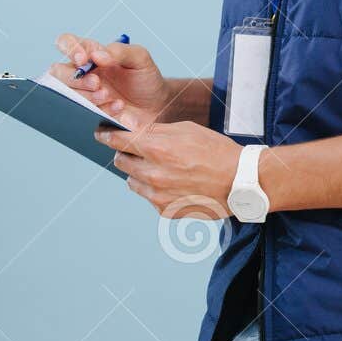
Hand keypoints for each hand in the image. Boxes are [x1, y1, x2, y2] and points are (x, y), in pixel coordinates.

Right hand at [50, 34, 169, 130]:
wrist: (158, 105)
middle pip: (57, 71)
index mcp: (90, 54)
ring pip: (66, 95)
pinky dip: (101, 110)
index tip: (83, 59)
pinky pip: (82, 114)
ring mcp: (83, 94)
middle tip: (97, 83)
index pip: (66, 42)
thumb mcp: (139, 58)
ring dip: (86, 96)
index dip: (69, 48)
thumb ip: (119, 51)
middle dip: (75, 79)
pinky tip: (118, 107)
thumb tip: (97, 55)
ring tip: (109, 96)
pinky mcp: (88, 113)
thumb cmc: (145, 77)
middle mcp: (82, 73)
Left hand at [94, 120, 241, 217]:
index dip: (106, 135)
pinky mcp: (165, 210)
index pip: (117, 141)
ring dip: (140, 174)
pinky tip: (175, 184)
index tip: (101, 134)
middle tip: (142, 151)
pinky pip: (148, 197)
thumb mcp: (186, 130)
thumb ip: (156, 131)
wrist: (240, 181)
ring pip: (132, 181)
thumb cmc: (216, 151)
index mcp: (156, 149)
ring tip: (164, 169)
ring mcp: (157, 195)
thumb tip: (133, 130)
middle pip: (120, 161)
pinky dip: (155, 190)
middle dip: (127, 154)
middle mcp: (152, 174)